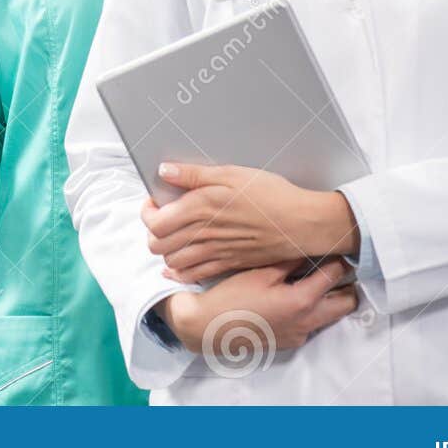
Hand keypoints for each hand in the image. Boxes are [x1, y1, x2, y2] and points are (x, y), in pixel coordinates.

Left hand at [143, 163, 358, 282]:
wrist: (299, 223)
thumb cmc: (269, 194)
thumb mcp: (231, 173)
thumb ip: (193, 175)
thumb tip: (164, 171)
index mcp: (200, 207)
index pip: (154, 222)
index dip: (147, 213)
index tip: (154, 201)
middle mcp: (203, 234)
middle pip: (157, 246)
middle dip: (153, 232)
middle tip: (162, 218)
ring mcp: (214, 253)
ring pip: (172, 263)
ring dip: (167, 251)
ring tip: (174, 236)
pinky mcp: (227, 264)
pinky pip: (193, 276)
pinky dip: (180, 272)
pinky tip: (181, 262)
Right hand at [162, 259, 357, 355]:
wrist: (209, 328)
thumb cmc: (232, 297)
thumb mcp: (262, 272)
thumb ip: (290, 261)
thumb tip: (309, 247)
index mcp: (303, 301)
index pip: (336, 275)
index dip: (339, 258)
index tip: (337, 247)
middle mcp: (308, 322)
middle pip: (346, 303)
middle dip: (345, 284)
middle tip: (333, 267)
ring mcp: (300, 335)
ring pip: (331, 316)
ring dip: (329, 299)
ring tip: (312, 279)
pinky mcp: (290, 341)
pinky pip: (312, 324)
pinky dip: (311, 310)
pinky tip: (291, 297)